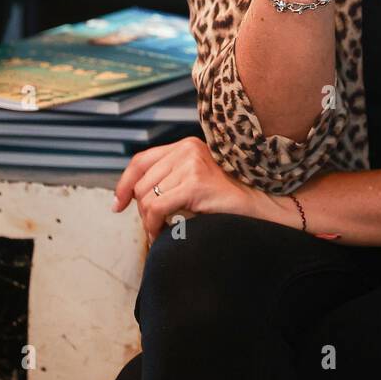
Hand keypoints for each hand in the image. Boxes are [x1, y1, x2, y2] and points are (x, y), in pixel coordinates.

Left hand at [111, 136, 256, 245]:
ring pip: (147, 197)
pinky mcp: (195, 184)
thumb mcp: (195, 182)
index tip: (118, 205)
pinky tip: (165, 234)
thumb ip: (170, 180)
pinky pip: (157, 208)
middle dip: (142, 211)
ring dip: (149, 221)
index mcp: (186, 145)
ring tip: (163, 231)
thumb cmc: (229, 201)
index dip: (124, 184)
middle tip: (155, 228)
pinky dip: (154, 226)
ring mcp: (192, 165)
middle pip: (141, 183)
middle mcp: (187, 149)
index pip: (141, 161)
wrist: (262, 208)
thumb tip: (132, 197)